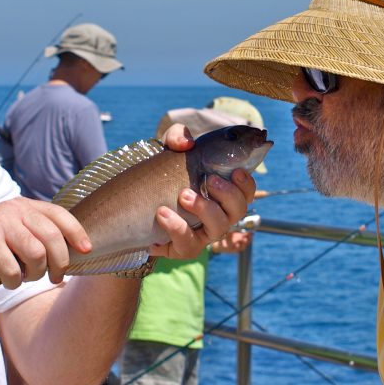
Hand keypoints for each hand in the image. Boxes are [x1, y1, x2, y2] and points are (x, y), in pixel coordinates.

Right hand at [0, 197, 91, 289]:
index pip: (59, 214)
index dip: (77, 232)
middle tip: (55, 278)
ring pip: (36, 255)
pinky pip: (12, 270)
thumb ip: (37, 235)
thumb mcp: (13, 232)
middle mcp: (13, 209)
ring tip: (25, 277)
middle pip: (52, 238)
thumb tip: (74, 252)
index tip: (87, 250)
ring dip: (34, 274)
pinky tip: (6, 280)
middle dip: (59, 263)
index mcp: (24, 206)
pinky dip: (13, 282)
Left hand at [151, 124, 256, 260]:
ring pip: (218, 228)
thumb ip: (178, 137)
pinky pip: (188, 245)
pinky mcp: (183, 248)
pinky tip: (161, 213)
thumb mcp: (169, 151)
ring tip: (182, 195)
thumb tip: (187, 143)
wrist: (136, 205)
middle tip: (208, 180)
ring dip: (205, 209)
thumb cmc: (163, 176)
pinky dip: (176, 228)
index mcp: (222, 195)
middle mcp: (218, 216)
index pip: (246, 192)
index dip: (247, 184)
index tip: (236, 171)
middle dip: (228, 195)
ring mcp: (202, 234)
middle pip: (238, 211)